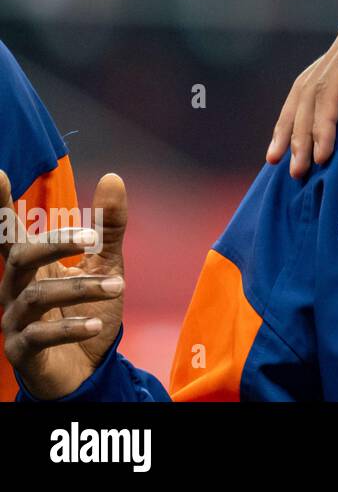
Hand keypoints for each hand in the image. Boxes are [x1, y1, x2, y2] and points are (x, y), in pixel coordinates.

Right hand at [0, 170, 127, 399]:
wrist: (86, 368)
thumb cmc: (87, 311)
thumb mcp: (105, 264)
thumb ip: (108, 226)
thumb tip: (112, 176)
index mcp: (31, 266)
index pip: (9, 232)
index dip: (0, 206)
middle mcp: (16, 289)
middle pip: (20, 258)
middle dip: (54, 243)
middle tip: (93, 237)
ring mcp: (16, 321)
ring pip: (36, 296)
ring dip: (80, 288)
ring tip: (118, 285)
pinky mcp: (24, 351)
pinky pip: (39, 337)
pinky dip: (69, 327)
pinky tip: (95, 324)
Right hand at [266, 0, 337, 177]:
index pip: (331, 85)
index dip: (323, 123)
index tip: (323, 156)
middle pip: (311, 88)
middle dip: (299, 131)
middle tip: (295, 171)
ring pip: (308, 84)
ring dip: (292, 121)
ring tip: (277, 158)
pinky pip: (323, 80)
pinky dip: (306, 106)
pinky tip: (299, 127)